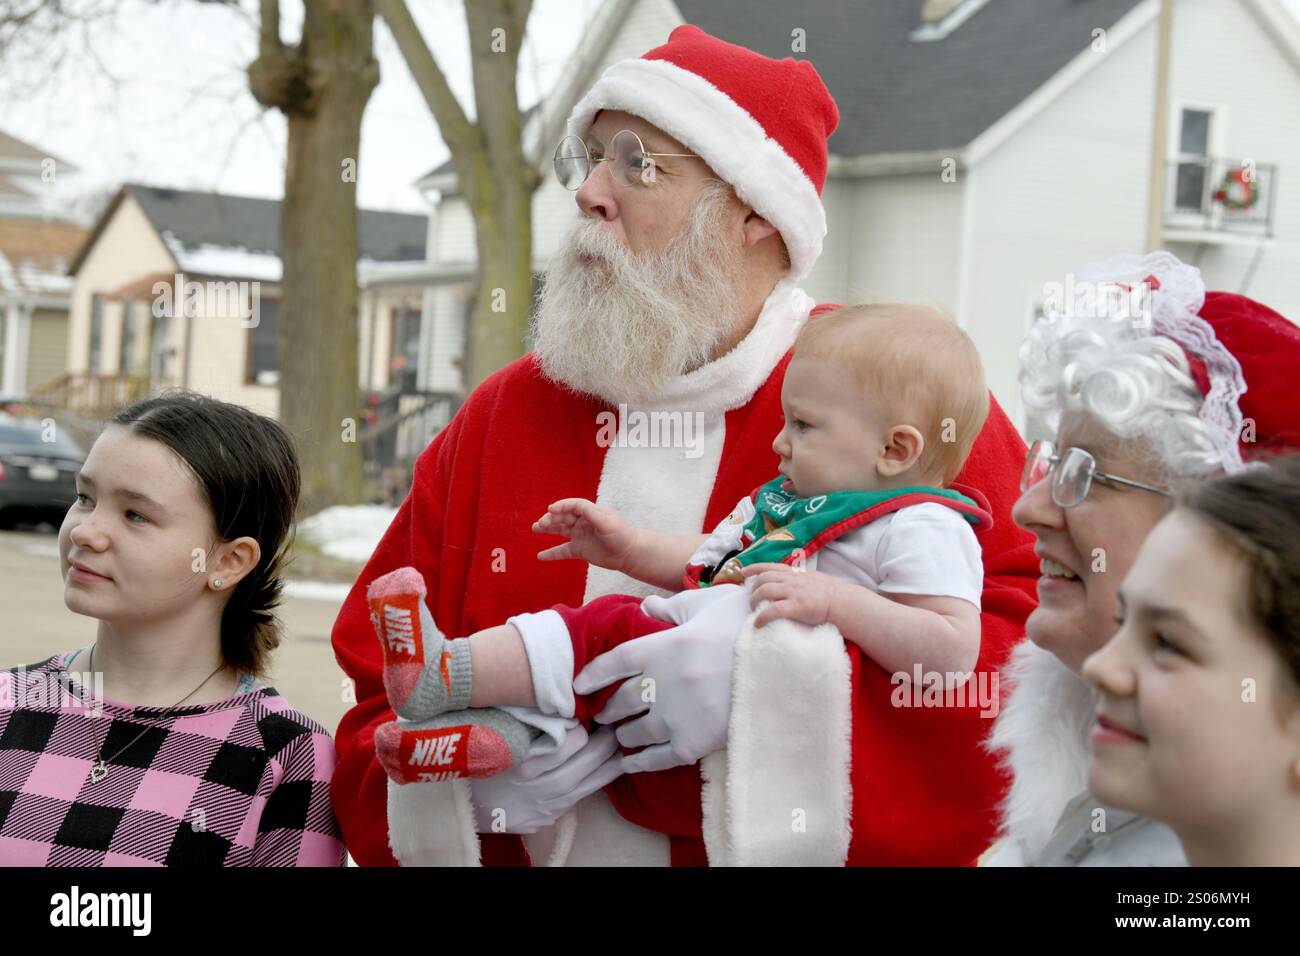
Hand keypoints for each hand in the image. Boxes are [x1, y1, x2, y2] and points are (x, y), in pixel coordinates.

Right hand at [468, 724, 622, 833]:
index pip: (563, 746)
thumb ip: (524, 723)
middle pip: (579, 768)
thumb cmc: (475, 764)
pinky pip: (576, 801)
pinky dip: (593, 784)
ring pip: (584, 789)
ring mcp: (540, 808)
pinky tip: (604, 770)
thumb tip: (556, 707)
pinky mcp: (544, 820)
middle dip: (603, 747)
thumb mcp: (494, 737)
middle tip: (614, 727)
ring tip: (619, 748)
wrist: (460, 806)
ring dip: (607, 768)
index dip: (579, 729)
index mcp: (519, 765)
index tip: (584, 716)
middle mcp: (533, 790)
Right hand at [533, 498, 637, 570]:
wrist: (629, 553)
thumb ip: (592, 514)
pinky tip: (540, 556)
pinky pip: (562, 551)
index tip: (551, 509)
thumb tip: (576, 507)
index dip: (561, 506)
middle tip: (541, 523)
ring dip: (547, 529)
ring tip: (534, 528)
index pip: (572, 505)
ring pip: (560, 530)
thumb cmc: (621, 535)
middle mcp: (583, 522)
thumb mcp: (607, 522)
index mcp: (590, 512)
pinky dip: (551, 553)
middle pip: (563, 517)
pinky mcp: (579, 550)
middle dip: (551, 518)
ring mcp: (580, 536)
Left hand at [573, 584, 752, 773]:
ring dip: (623, 735)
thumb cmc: (745, 625)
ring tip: (620, 736)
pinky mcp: (695, 741)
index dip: (594, 674)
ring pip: (635, 732)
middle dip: (609, 709)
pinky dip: (640, 762)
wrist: (784, 658)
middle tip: (602, 714)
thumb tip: (646, 607)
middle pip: (621, 701)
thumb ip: (671, 608)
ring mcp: (678, 715)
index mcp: (662, 646)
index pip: (614, 662)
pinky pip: (658, 758)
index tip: (581, 685)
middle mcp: (662, 682)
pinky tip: (630, 763)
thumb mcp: (705, 605)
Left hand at [740, 562, 842, 628]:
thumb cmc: (830, 593)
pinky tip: (758, 623)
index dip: (754, 568)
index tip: (743, 572)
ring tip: (754, 612)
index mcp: (795, 573)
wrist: (843, 602)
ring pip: (764, 591)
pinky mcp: (796, 607)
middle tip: (753, 601)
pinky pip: (773, 610)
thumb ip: (799, 579)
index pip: (770, 566)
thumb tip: (788, 583)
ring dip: (754, 602)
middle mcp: (791, 580)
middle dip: (753, 590)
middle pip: (763, 579)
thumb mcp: (812, 579)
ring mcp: (793, 592)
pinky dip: (762, 617)